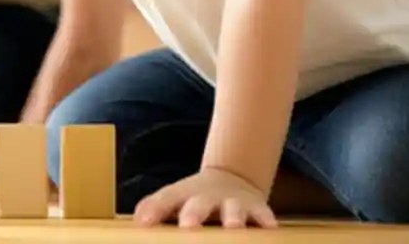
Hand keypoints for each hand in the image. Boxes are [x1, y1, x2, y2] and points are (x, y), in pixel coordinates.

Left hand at [134, 168, 277, 228]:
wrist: (230, 180)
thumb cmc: (194, 200)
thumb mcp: (173, 199)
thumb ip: (154, 208)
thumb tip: (138, 220)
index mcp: (183, 196)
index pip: (165, 200)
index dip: (154, 210)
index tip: (144, 223)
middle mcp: (208, 198)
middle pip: (199, 205)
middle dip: (194, 215)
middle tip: (188, 226)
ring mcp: (233, 203)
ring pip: (233, 211)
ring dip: (233, 220)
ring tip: (232, 228)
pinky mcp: (256, 209)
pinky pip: (263, 215)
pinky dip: (265, 221)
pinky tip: (269, 229)